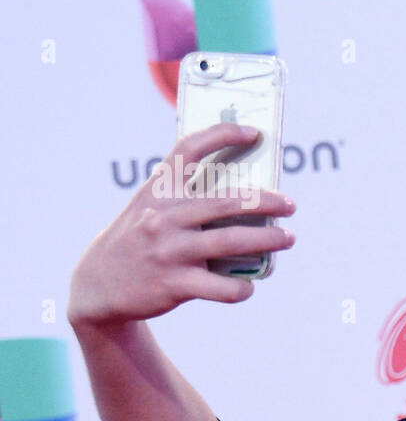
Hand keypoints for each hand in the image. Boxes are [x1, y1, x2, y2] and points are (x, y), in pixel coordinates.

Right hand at [68, 122, 296, 327]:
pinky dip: (242, 288)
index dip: (223, 136)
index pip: (189, 149)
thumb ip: (185, 197)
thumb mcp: (150, 207)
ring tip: (288, 238)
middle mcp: (163, 216)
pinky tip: (249, 285)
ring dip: (268, 239)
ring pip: (231, 241)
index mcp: (159, 191)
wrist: (99, 284)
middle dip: (266, 202)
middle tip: (291, 205)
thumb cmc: (140, 239)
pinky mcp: (174, 284)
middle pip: (226, 202)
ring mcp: (169, 251)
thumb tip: (246, 196)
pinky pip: (222, 287)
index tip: (254, 133)